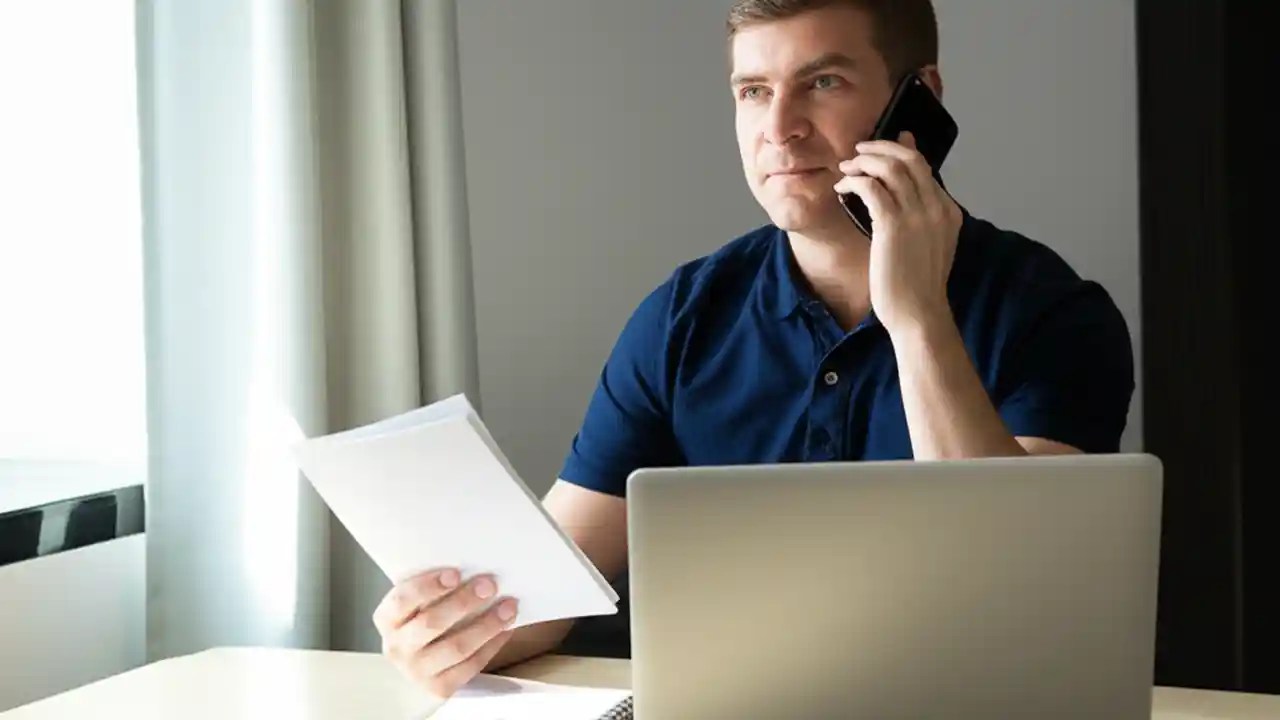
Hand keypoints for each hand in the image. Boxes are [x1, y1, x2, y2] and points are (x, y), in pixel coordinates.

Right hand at [374, 567, 519, 699]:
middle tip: (489, 585)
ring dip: (486, 625)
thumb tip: (473, 568)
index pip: (402, 600)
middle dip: (464, 602)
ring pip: (456, 647)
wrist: (426, 659)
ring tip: (508, 607)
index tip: (456, 573)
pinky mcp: (440, 688)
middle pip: (432, 623)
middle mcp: (396, 648)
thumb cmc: (426, 617)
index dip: (428, 586)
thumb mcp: (420, 602)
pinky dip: (492, 645)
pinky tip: (505, 629)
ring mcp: (417, 672)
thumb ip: (435, 587)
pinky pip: (470, 665)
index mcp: (387, 619)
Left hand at [834, 132, 961, 335]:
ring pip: (889, 167)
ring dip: (863, 162)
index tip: (877, 149)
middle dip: (880, 148)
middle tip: (858, 151)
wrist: (919, 314)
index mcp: (948, 211)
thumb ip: (919, 217)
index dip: (898, 151)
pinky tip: (842, 188)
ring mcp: (917, 215)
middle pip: (909, 159)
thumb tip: (902, 194)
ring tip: (846, 168)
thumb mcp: (927, 246)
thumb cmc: (917, 286)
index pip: (923, 167)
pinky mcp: (893, 226)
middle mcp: (936, 208)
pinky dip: (854, 181)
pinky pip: (870, 187)